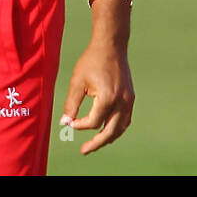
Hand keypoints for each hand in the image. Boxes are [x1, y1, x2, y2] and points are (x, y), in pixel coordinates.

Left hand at [61, 39, 134, 155]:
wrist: (110, 46)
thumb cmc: (91, 61)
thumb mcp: (77, 81)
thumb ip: (71, 103)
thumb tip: (65, 122)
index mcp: (108, 99)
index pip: (93, 122)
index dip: (80, 125)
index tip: (70, 122)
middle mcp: (122, 102)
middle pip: (110, 132)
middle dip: (97, 143)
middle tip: (84, 151)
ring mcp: (129, 101)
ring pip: (121, 128)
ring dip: (108, 137)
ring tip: (96, 144)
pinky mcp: (130, 97)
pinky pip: (126, 119)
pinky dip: (117, 128)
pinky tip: (107, 130)